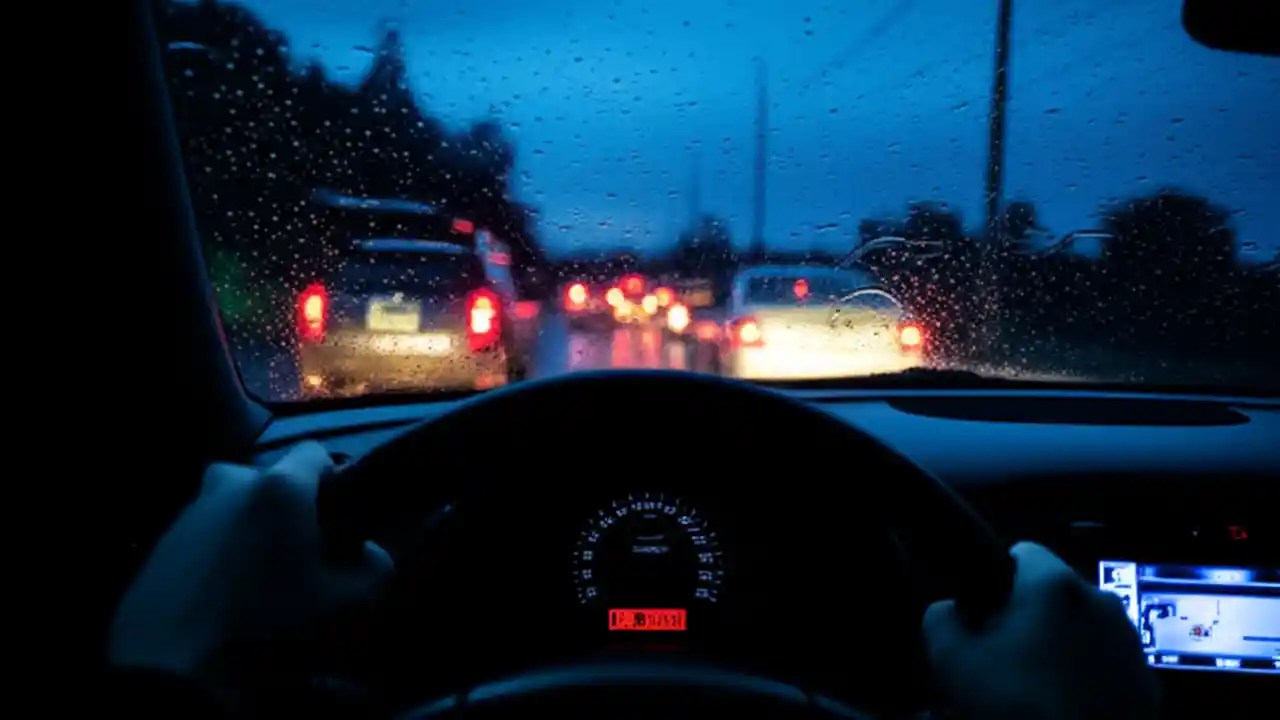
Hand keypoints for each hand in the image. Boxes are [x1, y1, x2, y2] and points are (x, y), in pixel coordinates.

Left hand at [109, 442, 391, 685]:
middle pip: (272, 479)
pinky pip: (206, 527)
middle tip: (296, 548)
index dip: (331, 478)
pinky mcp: (165, 534)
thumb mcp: (337, 601)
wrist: (171, 651)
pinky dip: (219, 545)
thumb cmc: (263, 615)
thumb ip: (372, 571)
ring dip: (250, 524)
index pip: (315, 452)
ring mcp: (194, 505)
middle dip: (288, 505)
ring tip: (257, 571)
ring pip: (236, 501)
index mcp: (281, 487)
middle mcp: (234, 480)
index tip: (335, 515)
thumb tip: (374, 555)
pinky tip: (222, 586)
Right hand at [923, 542, 1158, 719]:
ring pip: (1082, 628)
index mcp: (1055, 585)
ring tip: (1036, 686)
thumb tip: (951, 611)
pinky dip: (1086, 674)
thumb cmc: (1017, 701)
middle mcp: (1101, 601)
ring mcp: (1130, 642)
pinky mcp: (1146, 680)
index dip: (995, 580)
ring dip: (1059, 645)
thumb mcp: (952, 660)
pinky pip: (1105, 662)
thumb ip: (941, 618)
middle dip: (1028, 617)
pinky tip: (1066, 702)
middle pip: (1052, 593)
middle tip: (1003, 658)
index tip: (984, 617)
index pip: (1021, 552)